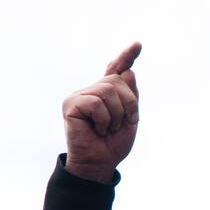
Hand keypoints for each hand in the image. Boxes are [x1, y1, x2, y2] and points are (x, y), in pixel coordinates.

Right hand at [63, 42, 141, 183]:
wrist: (99, 165)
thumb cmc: (113, 145)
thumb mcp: (130, 120)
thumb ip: (131, 96)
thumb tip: (129, 71)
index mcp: (106, 94)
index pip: (116, 70)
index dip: (126, 57)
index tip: (138, 45)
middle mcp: (91, 90)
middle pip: (118, 81)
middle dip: (129, 105)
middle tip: (120, 125)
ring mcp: (80, 95)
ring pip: (108, 90)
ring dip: (116, 115)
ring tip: (107, 129)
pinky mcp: (71, 104)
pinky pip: (96, 103)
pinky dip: (103, 119)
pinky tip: (97, 130)